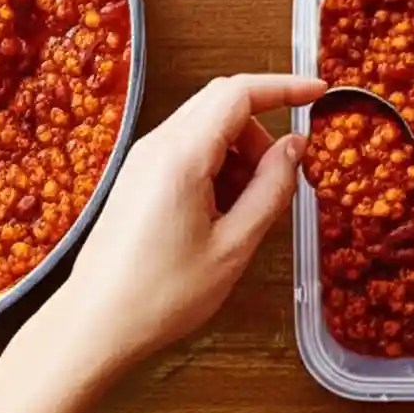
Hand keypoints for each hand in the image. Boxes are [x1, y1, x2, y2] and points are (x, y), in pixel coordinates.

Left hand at [61, 74, 325, 364]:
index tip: (318, 93)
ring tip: (252, 207)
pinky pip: (188, 151)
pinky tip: (225, 212)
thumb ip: (271, 189)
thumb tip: (295, 148)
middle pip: (222, 105)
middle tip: (285, 175)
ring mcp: (143, 160)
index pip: (238, 93)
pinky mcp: (138, 178)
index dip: (284, 88)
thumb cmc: (161, 295)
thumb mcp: (234, 246)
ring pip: (206, 128)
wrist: (95, 324)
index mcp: (181, 156)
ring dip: (241, 153)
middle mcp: (157, 146)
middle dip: (263, 130)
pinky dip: (218, 167)